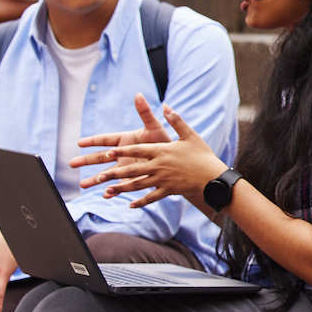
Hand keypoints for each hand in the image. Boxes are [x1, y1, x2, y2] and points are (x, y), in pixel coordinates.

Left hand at [73, 104, 225, 208]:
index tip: (108, 152)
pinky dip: (140, 202)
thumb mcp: (190, 135)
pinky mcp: (167, 191)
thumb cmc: (202, 154)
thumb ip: (176, 121)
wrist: (212, 177)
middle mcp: (158, 166)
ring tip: (108, 191)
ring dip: (121, 188)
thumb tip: (166, 106)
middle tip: (99, 176)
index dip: (121, 151)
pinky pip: (150, 197)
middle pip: (132, 170)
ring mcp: (162, 180)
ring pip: (137, 185)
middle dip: (114, 173)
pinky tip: (130, 205)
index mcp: (162, 151)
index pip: (137, 150)